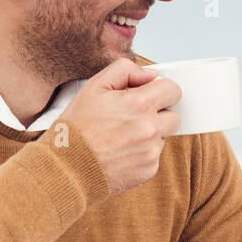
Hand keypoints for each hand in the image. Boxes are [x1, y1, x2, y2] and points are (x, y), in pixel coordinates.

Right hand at [56, 57, 182, 196]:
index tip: (150, 96)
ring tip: (122, 136)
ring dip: (150, 135)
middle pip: (174, 116)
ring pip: (163, 137)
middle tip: (134, 117)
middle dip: (158, 114)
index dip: (161, 90)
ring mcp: (151, 151)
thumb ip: (125, 71)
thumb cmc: (77, 127)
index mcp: (140, 104)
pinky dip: (142, 154)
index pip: (173, 90)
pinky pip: (154, 156)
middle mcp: (150, 128)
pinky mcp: (149, 170)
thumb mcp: (94, 87)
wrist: (66, 168)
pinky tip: (121, 152)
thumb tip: (151, 75)